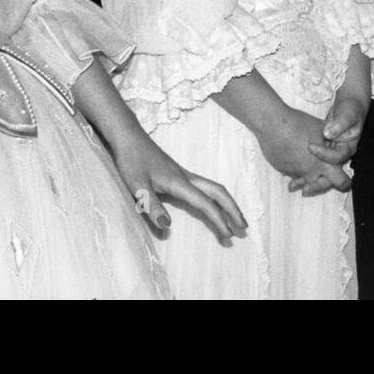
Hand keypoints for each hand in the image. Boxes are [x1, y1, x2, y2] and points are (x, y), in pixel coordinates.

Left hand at [113, 134, 247, 242]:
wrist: (129, 138)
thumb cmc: (131, 161)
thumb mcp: (136, 186)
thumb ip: (152, 206)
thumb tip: (168, 227)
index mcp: (179, 182)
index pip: (205, 203)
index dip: (218, 219)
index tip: (228, 235)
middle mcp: (186, 178)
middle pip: (218, 192)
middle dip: (233, 209)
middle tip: (244, 227)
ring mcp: (184, 175)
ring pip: (213, 189)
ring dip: (226, 204)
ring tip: (235, 219)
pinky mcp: (178, 175)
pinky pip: (204, 188)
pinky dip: (214, 199)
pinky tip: (212, 206)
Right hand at [257, 107, 351, 195]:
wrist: (273, 124)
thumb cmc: (298, 124)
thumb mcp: (321, 130)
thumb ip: (330, 141)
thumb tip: (335, 142)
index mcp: (325, 164)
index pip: (341, 181)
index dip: (345, 182)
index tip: (344, 181)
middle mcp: (311, 173)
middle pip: (322, 187)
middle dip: (323, 184)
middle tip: (323, 178)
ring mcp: (295, 173)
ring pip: (304, 182)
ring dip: (306, 178)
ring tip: (304, 166)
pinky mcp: (282, 170)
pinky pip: (292, 174)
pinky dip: (294, 169)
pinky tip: (292, 158)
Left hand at [299, 92, 367, 194]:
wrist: (350, 105)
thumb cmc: (351, 109)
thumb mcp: (348, 115)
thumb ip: (339, 124)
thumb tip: (327, 133)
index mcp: (348, 149)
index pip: (337, 159)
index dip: (324, 155)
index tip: (310, 147)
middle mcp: (338, 155)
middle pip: (329, 175)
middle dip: (317, 182)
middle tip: (305, 189)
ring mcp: (329, 153)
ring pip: (319, 172)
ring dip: (307, 179)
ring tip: (292, 186)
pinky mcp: (320, 149)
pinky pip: (312, 164)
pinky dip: (302, 170)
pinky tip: (289, 175)